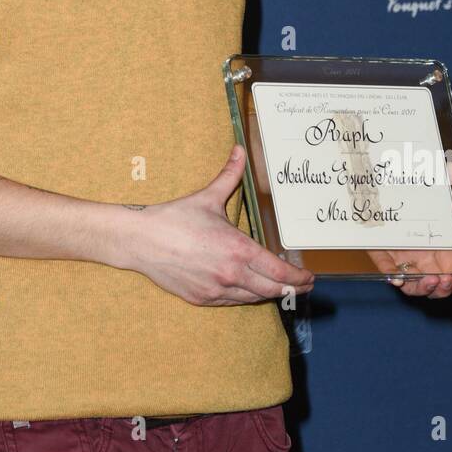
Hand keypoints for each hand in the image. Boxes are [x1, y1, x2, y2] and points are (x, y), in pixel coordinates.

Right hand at [125, 144, 315, 306]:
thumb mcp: (207, 197)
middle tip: (304, 286)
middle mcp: (231, 274)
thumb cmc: (174, 218)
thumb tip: (240, 150)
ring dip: (270, 294)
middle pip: (272, 289)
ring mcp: (216, 289)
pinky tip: (249, 291)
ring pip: (253, 298)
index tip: (309, 276)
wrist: (141, 241)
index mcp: (238, 250)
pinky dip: (245, 297)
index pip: (279, 271)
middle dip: (292, 289)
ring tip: (281, 289)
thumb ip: (229, 175)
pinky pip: (232, 302)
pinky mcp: (202, 299)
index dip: (298, 277)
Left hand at [369, 162, 451, 296]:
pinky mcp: (383, 254)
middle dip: (445, 288)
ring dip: (425, 289)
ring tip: (431, 280)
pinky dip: (394, 280)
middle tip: (447, 279)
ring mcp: (403, 257)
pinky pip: (389, 274)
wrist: (380, 179)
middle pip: (438, 283)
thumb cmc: (415, 181)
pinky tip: (398, 279)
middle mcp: (424, 254)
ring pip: (416, 285)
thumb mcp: (439, 175)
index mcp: (441, 244)